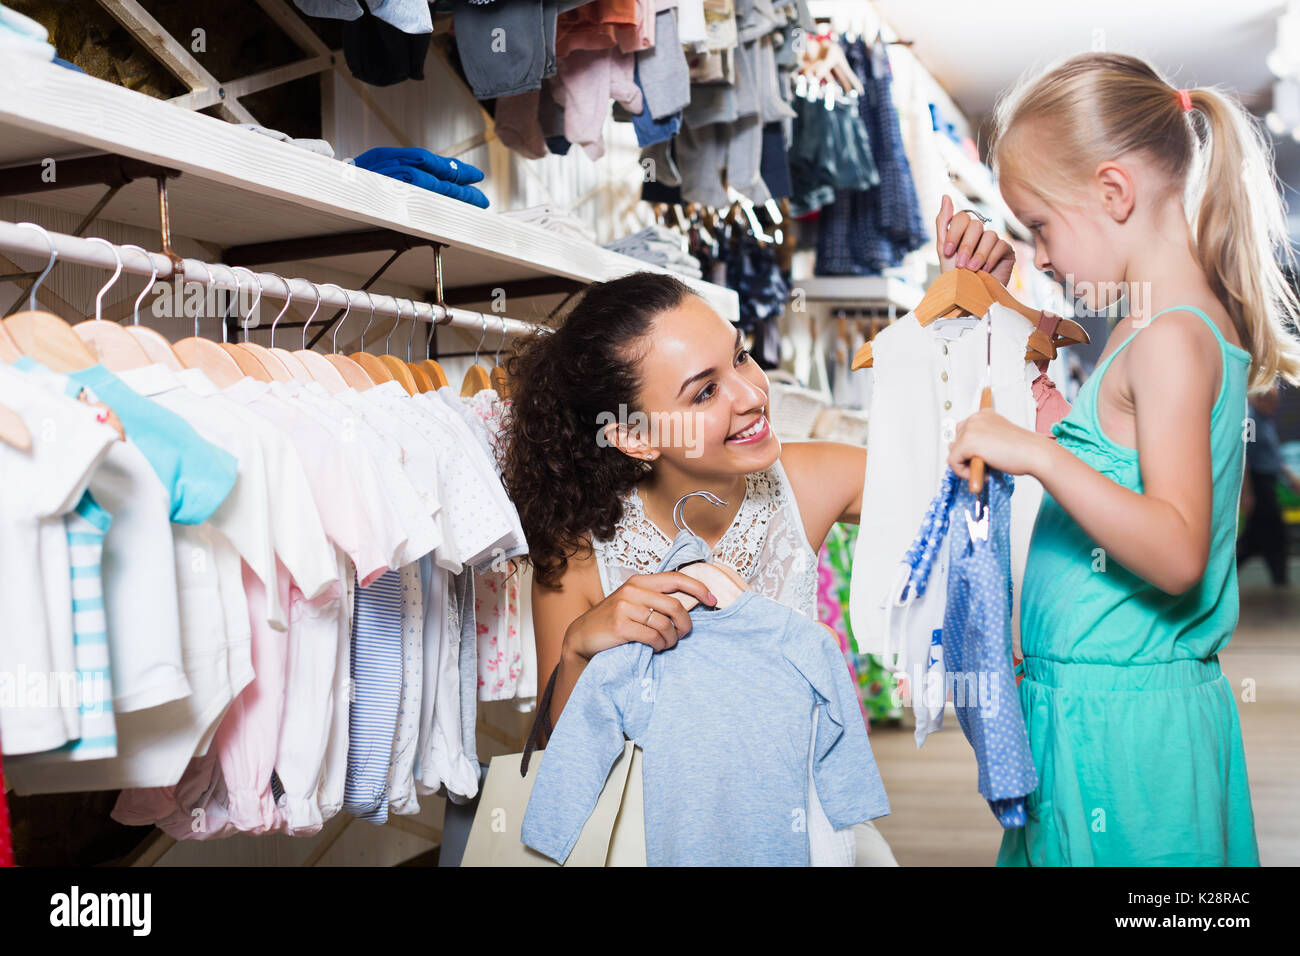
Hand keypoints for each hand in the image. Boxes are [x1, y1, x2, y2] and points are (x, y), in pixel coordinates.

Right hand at [563, 571, 716, 658]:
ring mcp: (626, 607)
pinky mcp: (621, 625)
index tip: (713, 599)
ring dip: (671, 639)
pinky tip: (655, 647)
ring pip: (666, 625)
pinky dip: (659, 645)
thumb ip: (656, 599)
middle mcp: (633, 590)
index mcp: (640, 581)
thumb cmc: (614, 620)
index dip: (699, 588)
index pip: (677, 579)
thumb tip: (690, 603)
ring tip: (665, 644)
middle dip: (685, 624)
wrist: (583, 635)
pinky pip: (653, 637)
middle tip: (683, 634)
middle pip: (676, 606)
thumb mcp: (633, 601)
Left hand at [936, 195, 1014, 285]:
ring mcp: (994, 240)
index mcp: (964, 231)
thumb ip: (943, 223)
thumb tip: (945, 196)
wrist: (970, 297)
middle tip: (961, 265)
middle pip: (975, 225)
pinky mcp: (1007, 251)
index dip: (954, 233)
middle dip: (966, 246)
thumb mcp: (945, 251)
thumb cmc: (955, 276)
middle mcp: (980, 233)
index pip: (962, 217)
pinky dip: (990, 259)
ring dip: (978, 254)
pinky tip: (985, 270)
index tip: (948, 252)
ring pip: (989, 235)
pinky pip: (1001, 246)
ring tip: (972, 270)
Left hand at [947, 408, 1049, 481]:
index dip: (970, 448)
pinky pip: (953, 463)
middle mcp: (975, 418)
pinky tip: (984, 473)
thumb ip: (980, 440)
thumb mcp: (997, 439)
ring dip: (966, 465)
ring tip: (985, 468)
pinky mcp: (967, 443)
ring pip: (954, 453)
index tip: (985, 456)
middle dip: (966, 456)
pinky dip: (964, 473)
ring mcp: (970, 429)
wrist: (1034, 453)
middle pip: (956, 441)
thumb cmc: (1021, 449)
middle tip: (985, 464)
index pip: (964, 430)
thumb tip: (956, 448)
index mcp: (984, 414)